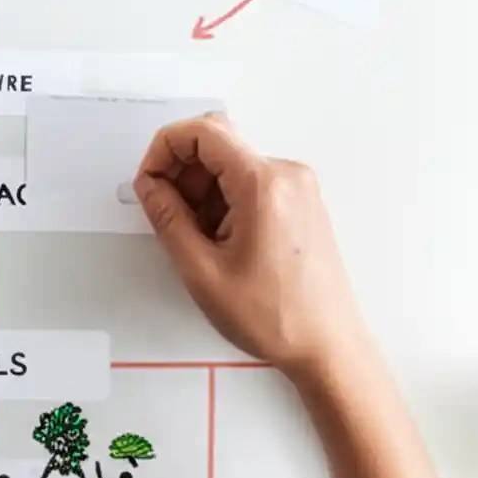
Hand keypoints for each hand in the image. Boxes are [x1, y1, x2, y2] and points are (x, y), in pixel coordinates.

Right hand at [132, 114, 369, 374]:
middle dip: (181, 174)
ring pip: (231, 167)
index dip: (164, 149)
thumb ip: (167, 218)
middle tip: (168, 218)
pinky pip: (250, 184)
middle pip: (217, 146)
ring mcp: (298, 188)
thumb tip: (149, 185)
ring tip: (199, 242)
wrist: (328, 346)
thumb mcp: (201, 270)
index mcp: (263, 184)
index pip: (203, 131)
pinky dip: (224, 203)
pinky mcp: (300, 203)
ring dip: (202, 194)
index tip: (149, 180)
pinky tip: (221, 243)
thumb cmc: (274, 316)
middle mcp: (286, 175)